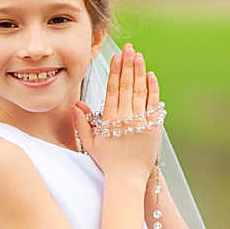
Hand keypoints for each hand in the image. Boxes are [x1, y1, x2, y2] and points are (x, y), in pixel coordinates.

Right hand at [74, 42, 160, 181]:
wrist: (127, 180)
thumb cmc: (108, 163)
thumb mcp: (91, 144)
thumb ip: (83, 124)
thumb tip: (76, 106)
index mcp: (109, 121)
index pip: (112, 90)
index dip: (114, 72)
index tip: (116, 57)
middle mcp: (125, 119)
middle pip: (126, 86)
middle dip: (128, 65)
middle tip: (129, 49)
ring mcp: (140, 123)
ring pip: (139, 92)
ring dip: (139, 72)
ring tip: (139, 56)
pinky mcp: (153, 128)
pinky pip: (153, 104)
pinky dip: (152, 89)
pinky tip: (151, 76)